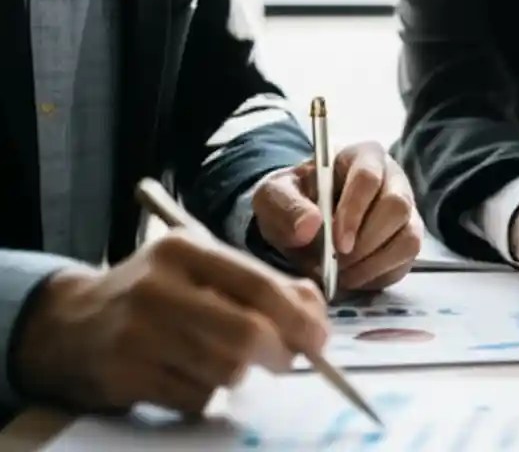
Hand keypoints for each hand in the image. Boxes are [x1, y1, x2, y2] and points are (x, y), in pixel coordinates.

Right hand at [15, 233, 327, 413]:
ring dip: (237, 374)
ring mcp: (138, 331)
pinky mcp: (125, 373)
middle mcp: (159, 285)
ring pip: (225, 369)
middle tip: (286, 361)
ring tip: (219, 361)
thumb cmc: (157, 295)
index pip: (259, 284)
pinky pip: (195, 397)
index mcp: (185, 249)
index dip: (299, 317)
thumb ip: (261, 284)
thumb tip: (314, 313)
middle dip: (279, 353)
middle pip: (247, 333)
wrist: (71, 324)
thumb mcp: (202, 271)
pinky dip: (204, 395)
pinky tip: (185, 376)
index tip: (319, 339)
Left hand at [253, 141, 423, 291]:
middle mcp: (393, 179)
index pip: (368, 177)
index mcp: (362, 156)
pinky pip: (406, 260)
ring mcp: (407, 210)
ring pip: (408, 237)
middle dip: (365, 243)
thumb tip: (309, 227)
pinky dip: (378, 274)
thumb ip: (285, 207)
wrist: (302, 220)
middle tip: (336, 264)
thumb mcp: (275, 197)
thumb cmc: (293, 200)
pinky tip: (352, 275)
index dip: (355, 212)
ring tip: (341, 272)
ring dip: (373, 263)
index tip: (337, 244)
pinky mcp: (408, 238)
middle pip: (397, 207)